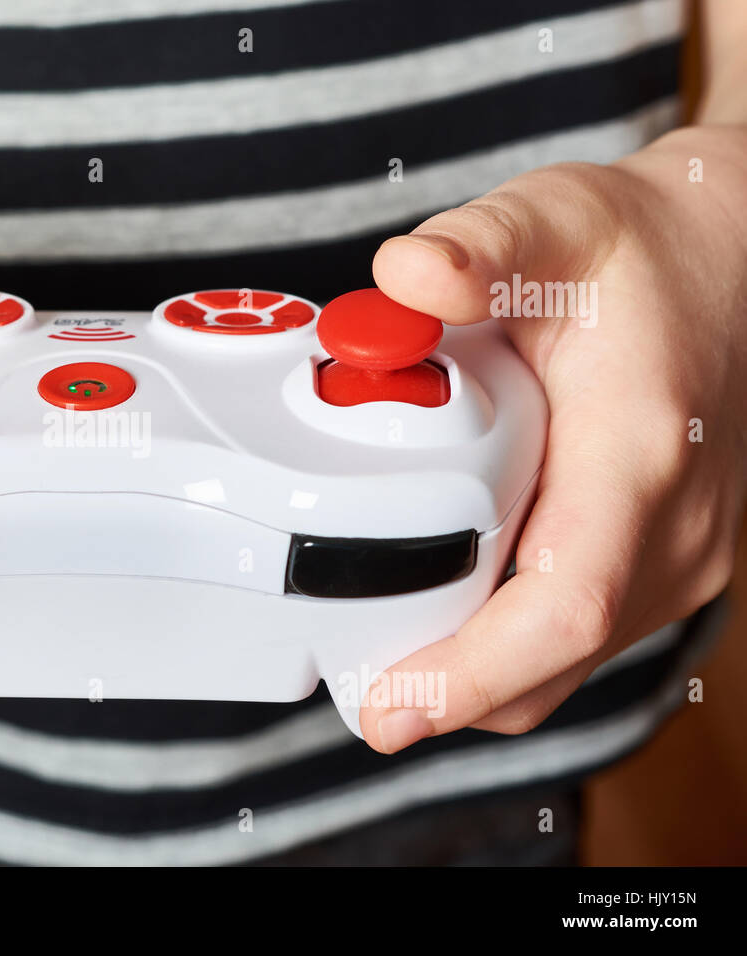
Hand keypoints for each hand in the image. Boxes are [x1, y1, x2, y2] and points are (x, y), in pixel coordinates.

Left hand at [360, 125, 746, 752]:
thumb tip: (402, 275)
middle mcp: (674, 530)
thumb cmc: (641, 248)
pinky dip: (504, 646)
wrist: (731, 262)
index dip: (470, 674)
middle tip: (344, 682)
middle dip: (444, 691)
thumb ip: (478, 244)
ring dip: (472, 674)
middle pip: (548, 662)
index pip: (562, 606)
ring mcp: (678, 557)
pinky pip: (575, 636)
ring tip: (374, 650)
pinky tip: (438, 613)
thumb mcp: (555, 216)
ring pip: (561, 663)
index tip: (387, 709)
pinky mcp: (662, 564)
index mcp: (638, 455)